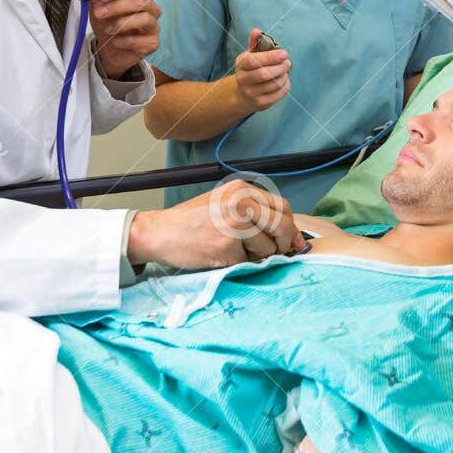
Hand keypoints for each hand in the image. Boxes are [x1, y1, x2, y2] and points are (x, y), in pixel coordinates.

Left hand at [88, 0, 159, 78]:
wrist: (109, 50)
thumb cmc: (108, 25)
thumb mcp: (98, 5)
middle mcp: (151, 9)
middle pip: (140, 2)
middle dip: (117, 6)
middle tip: (99, 12)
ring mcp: (154, 26)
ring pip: (145, 19)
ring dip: (121, 23)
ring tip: (108, 29)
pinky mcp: (153, 44)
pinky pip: (142, 40)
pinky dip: (124, 41)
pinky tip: (115, 41)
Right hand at [127, 180, 305, 267]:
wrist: (160, 232)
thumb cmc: (193, 221)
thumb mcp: (225, 203)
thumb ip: (255, 213)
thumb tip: (293, 238)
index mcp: (242, 189)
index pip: (282, 207)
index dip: (290, 227)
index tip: (291, 242)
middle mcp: (241, 202)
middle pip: (281, 226)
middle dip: (282, 244)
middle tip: (275, 253)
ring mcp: (235, 223)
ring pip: (268, 248)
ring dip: (257, 256)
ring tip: (235, 250)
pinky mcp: (227, 245)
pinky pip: (247, 262)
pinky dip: (238, 264)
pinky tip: (221, 255)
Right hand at [234, 29, 290, 111]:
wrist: (243, 95)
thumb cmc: (251, 70)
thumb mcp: (250, 55)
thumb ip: (255, 42)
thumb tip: (256, 30)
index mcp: (241, 65)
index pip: (253, 61)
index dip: (270, 57)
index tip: (284, 53)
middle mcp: (243, 80)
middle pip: (264, 74)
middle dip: (280, 67)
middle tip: (288, 62)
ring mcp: (251, 93)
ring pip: (274, 84)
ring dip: (284, 76)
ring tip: (285, 70)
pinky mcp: (261, 103)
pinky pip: (279, 93)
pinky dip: (285, 85)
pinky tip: (283, 80)